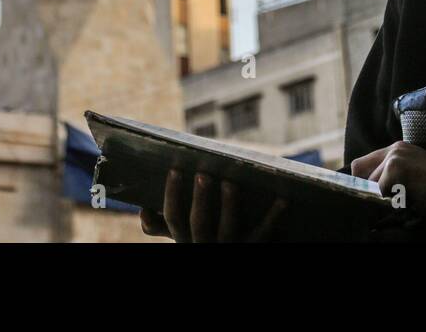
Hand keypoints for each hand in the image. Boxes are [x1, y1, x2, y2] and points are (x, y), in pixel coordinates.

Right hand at [139, 167, 288, 241]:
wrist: (228, 257)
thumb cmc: (203, 242)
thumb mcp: (182, 237)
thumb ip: (164, 226)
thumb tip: (142, 211)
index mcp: (185, 240)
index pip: (173, 218)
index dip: (172, 195)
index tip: (175, 169)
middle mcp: (204, 246)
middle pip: (199, 223)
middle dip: (201, 198)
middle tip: (204, 173)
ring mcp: (228, 249)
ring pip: (227, 230)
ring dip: (229, 205)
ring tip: (231, 182)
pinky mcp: (251, 250)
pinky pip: (263, 234)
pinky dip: (274, 216)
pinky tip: (283, 198)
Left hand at [350, 141, 425, 222]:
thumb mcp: (413, 175)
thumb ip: (392, 175)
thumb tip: (368, 189)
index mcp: (398, 149)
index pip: (363, 162)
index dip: (362, 180)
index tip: (368, 194)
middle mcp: (394, 149)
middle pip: (359, 171)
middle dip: (368, 188)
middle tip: (389, 199)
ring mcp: (395, 156)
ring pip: (369, 183)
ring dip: (381, 196)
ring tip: (403, 198)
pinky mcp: (396, 168)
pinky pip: (379, 191)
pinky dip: (389, 201)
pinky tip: (407, 199)